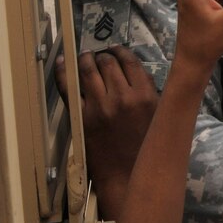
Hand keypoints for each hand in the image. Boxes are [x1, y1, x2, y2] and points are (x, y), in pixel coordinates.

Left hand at [55, 46, 156, 217]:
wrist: (126, 174)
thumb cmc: (146, 146)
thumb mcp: (158, 115)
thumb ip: (150, 92)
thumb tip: (137, 72)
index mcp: (145, 95)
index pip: (131, 62)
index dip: (121, 51)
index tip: (117, 48)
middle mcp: (122, 97)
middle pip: (109, 63)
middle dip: (103, 54)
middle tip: (101, 54)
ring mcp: (100, 106)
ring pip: (90, 70)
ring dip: (86, 59)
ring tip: (86, 56)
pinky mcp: (83, 117)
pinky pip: (70, 89)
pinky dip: (65, 73)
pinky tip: (64, 63)